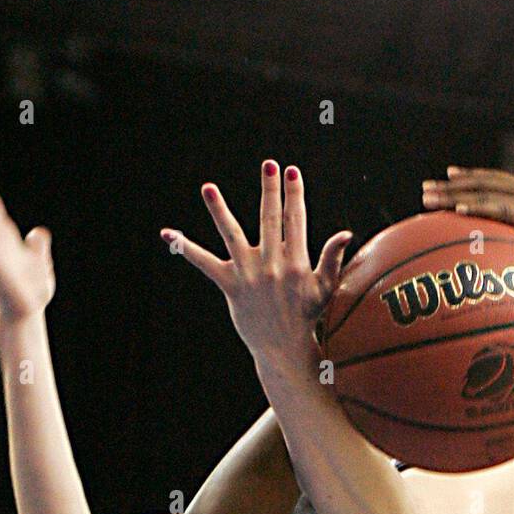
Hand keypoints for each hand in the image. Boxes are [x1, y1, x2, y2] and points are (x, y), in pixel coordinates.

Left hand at [162, 161, 352, 370]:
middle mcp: (271, 265)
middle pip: (269, 219)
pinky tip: (168, 234)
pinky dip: (186, 248)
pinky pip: (204, 263)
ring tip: (208, 188)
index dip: (294, 194)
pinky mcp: (230, 285)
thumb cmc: (306, 316)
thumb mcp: (324, 288)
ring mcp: (248, 275)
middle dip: (270, 191)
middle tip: (269, 165)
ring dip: (219, 210)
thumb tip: (345, 233)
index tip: (292, 171)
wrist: (283, 348)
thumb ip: (332, 258)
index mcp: (296, 263)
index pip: (295, 221)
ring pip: (231, 235)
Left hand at [422, 167, 513, 290]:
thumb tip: (509, 258)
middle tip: (425, 190)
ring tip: (429, 200)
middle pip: (482, 183)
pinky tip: (456, 211)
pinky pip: (499, 210)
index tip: (445, 179)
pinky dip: (476, 208)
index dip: (468, 178)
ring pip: (484, 193)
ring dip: (453, 195)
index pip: (494, 181)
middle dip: (450, 185)